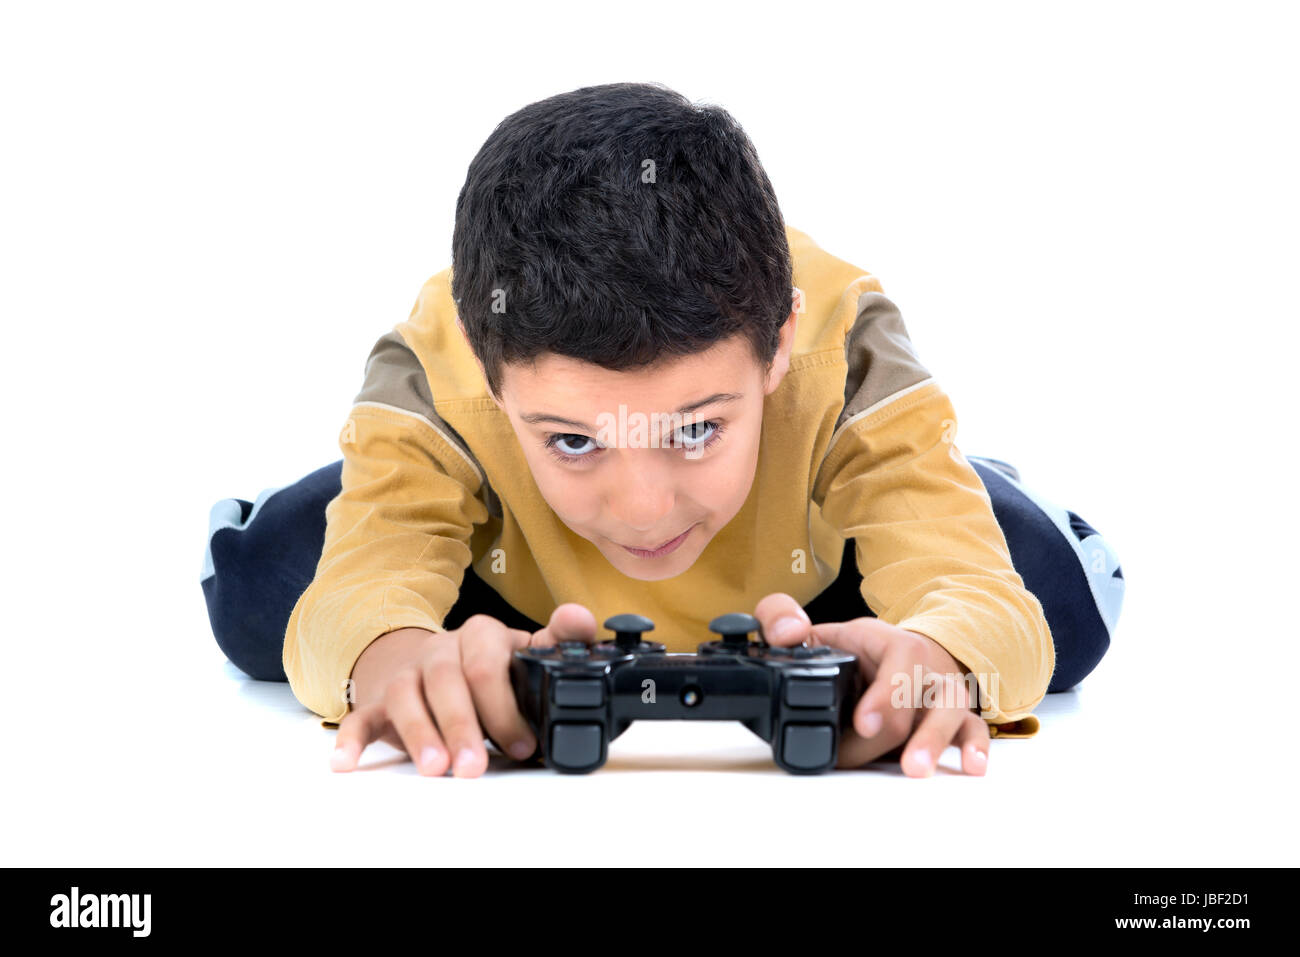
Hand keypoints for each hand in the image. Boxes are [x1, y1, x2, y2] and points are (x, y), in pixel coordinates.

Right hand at [329, 603, 598, 777]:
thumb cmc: (488, 667)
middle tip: (476, 766)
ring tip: (436, 769)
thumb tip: (581, 618)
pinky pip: (359, 715)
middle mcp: (441, 650)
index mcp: (480, 637)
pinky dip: (350, 738)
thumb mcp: (524, 652)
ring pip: (406, 696)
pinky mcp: (378, 701)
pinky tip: (346, 762)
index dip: (504, 705)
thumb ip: (558, 641)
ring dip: (420, 733)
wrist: (434, 661)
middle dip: (463, 725)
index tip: (523, 744)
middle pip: (447, 681)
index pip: (487, 663)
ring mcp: (408, 673)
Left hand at [753, 594, 989, 776]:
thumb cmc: (862, 651)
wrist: (910, 654)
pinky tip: (970, 766)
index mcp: (889, 643)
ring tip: (916, 769)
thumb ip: (784, 621)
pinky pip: (976, 728)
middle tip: (876, 756)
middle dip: (895, 732)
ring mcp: (943, 692)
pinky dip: (975, 746)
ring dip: (935, 741)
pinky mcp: (958, 716)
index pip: (896, 660)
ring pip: (951, 712)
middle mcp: (922, 667)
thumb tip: (785, 635)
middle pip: (918, 697)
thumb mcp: (823, 631)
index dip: (882, 694)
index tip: (863, 723)